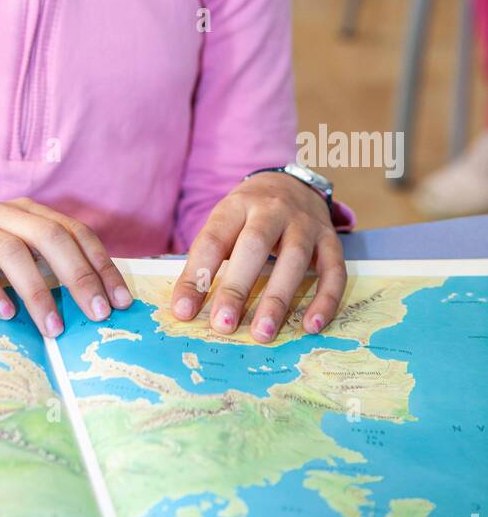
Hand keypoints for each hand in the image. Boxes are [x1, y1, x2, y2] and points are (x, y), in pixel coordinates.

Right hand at [0, 197, 132, 337]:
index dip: (100, 265)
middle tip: (97, 314)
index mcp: (29, 212)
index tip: (120, 301)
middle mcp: (3, 212)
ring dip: (37, 291)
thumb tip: (100, 304)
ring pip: (11, 251)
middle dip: (78, 277)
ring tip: (54, 328)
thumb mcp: (17, 260)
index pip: (74, 233)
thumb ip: (50, 269)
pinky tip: (6, 314)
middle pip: (49, 237)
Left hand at [171, 172, 345, 341]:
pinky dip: (325, 300)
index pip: (213, 239)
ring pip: (294, 259)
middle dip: (237, 287)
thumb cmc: (250, 215)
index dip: (197, 275)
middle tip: (223, 325)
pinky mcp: (330, 239)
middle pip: (254, 246)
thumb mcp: (225, 223)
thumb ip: (208, 258)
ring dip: (278, 299)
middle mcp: (272, 210)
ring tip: (262, 333)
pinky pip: (333, 271)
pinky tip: (310, 326)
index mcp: (238, 205)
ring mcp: (305, 223)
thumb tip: (186, 306)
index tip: (183, 310)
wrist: (293, 183)